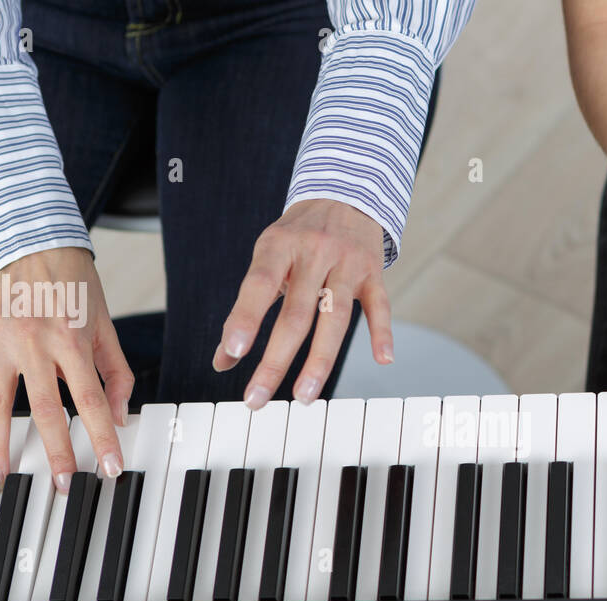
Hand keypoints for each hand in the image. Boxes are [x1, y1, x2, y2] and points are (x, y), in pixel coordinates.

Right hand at [0, 247, 132, 491]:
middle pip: (44, 408)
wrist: (34, 240)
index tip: (112, 468)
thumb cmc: (76, 286)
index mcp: (71, 340)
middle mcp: (34, 343)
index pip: (91, 399)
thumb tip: (119, 417)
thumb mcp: (106, 325)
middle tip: (62, 486)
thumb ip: (116, 373)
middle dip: (56, 451)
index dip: (104, 436)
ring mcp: (0, 341)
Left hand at [213, 199, 392, 407]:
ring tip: (303, 397)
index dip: (245, 318)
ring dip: (319, 362)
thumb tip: (223, 360)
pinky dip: (382, 333)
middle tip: (256, 399)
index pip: (260, 285)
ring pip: (336, 318)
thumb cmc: (297, 238)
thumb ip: (246, 309)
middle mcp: (315, 253)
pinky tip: (383, 360)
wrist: (345, 193)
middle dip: (275, 361)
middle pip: (296, 315)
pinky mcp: (374, 272)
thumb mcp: (266, 259)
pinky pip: (380, 306)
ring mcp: (348, 263)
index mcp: (279, 246)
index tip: (232, 353)